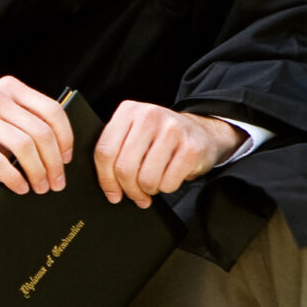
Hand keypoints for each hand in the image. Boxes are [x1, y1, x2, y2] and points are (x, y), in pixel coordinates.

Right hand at [0, 78, 74, 195]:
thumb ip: (22, 115)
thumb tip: (56, 148)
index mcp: (10, 88)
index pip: (52, 111)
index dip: (65, 138)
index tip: (66, 158)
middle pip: (41, 133)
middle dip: (54, 163)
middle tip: (57, 182)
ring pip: (24, 147)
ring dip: (37, 172)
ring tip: (40, 187)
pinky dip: (14, 179)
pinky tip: (19, 187)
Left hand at [92, 101, 241, 207]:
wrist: (202, 132)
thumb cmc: (161, 138)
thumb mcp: (134, 134)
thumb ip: (116, 151)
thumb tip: (108, 187)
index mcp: (128, 111)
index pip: (104, 151)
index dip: (105, 179)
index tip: (112, 194)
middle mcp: (149, 116)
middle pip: (124, 167)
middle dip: (129, 189)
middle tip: (136, 196)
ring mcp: (172, 130)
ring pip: (146, 178)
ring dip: (148, 190)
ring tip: (153, 184)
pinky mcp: (191, 147)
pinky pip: (168, 183)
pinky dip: (167, 188)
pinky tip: (169, 178)